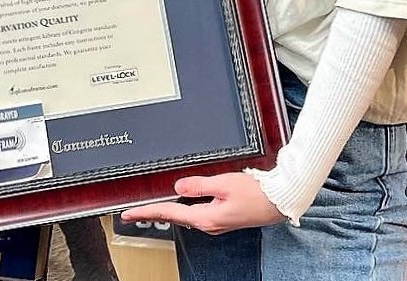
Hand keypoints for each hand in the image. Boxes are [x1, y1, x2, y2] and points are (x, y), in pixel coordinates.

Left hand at [119, 173, 283, 234]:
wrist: (278, 203)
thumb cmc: (256, 193)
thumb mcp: (224, 183)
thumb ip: (199, 185)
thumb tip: (178, 186)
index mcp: (206, 218)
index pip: (169, 213)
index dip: (146, 211)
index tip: (128, 214)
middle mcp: (209, 223)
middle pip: (174, 216)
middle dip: (153, 212)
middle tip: (131, 212)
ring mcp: (216, 222)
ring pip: (185, 215)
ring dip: (167, 210)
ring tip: (150, 207)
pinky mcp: (222, 218)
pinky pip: (196, 212)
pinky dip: (183, 208)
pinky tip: (180, 201)